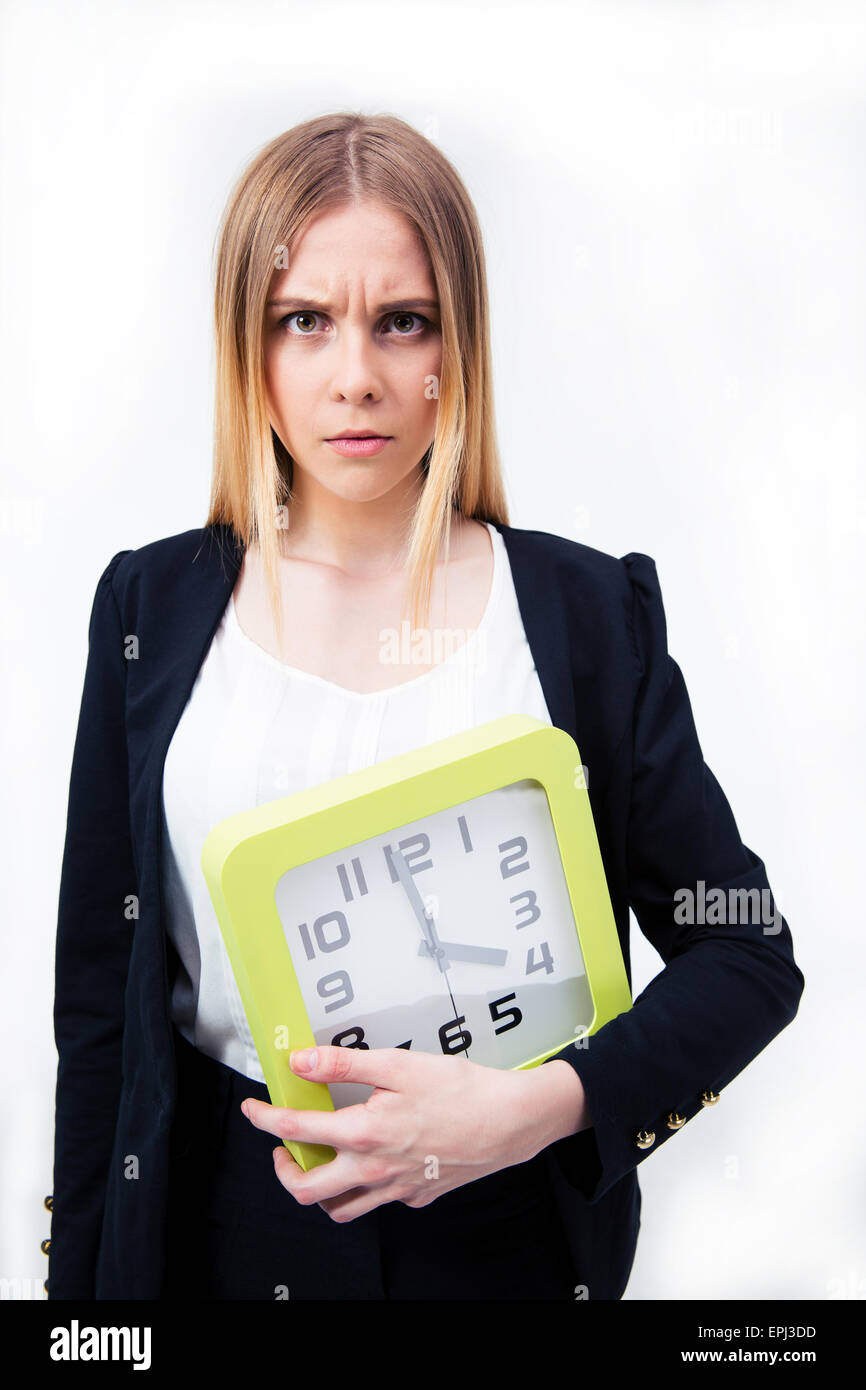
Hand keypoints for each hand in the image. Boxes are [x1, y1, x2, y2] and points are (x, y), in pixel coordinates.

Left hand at [240, 1044, 586, 1222]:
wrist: (511, 1121)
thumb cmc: (462, 1090)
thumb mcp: (398, 1064)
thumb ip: (345, 1063)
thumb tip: (302, 1061)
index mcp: (365, 1133)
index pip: (297, 1129)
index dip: (265, 1118)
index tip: (254, 1108)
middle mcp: (375, 1169)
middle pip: (306, 1189)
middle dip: (283, 1168)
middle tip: (283, 1146)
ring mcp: (396, 1189)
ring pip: (339, 1208)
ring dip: (319, 1187)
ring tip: (320, 1159)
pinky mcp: (417, 1195)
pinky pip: (377, 1202)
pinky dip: (362, 1187)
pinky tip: (371, 1160)